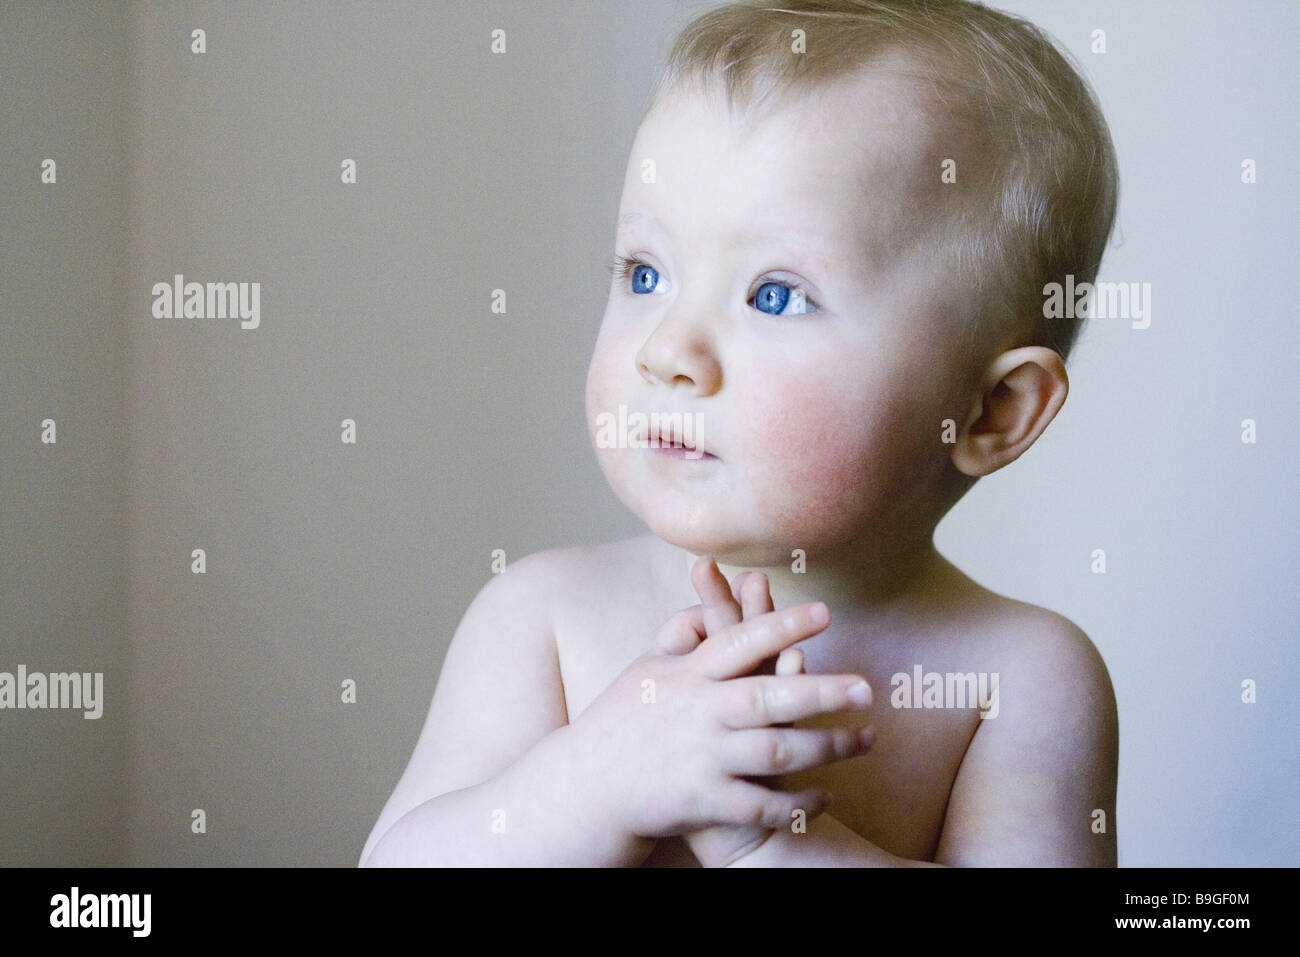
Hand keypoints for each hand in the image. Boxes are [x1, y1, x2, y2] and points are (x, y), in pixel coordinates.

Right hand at [565, 556, 872, 848]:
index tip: (823, 611)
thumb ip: (681, 637)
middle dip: (821, 692)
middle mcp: (698, 714)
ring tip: (865, 739)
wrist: (585, 788)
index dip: (781, 624)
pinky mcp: (703, 803)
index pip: (739, 642)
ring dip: (826, 748)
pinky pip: (761, 806)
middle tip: (867, 687)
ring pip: (774, 753)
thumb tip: (708, 603)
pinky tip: (827, 796)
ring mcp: (701, 759)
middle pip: (768, 698)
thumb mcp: (646, 670)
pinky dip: (796, 803)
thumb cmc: (621, 720)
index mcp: (687, 675)